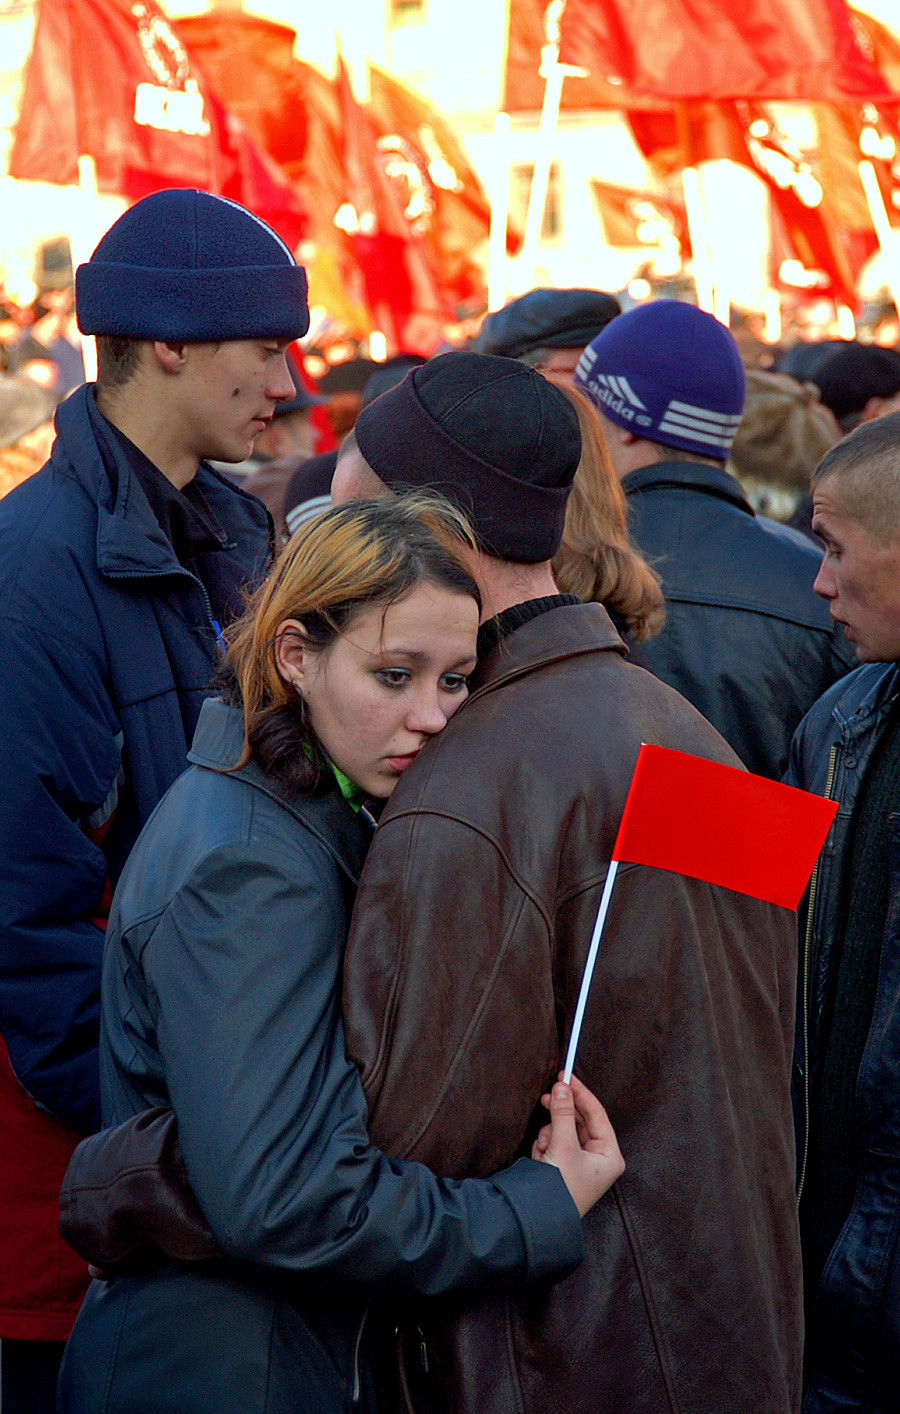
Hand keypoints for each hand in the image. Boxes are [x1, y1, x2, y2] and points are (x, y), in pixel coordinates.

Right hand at [531, 1073, 623, 1217]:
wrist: (538, 1220)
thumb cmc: (561, 1188)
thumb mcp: (563, 1145)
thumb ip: (563, 1113)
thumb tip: (561, 1086)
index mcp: (610, 1155)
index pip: (597, 1114)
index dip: (581, 1092)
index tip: (565, 1075)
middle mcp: (599, 1159)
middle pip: (580, 1121)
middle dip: (561, 1115)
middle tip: (547, 1096)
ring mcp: (581, 1164)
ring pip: (564, 1131)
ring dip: (550, 1134)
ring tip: (544, 1148)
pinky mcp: (564, 1168)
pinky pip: (554, 1143)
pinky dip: (545, 1146)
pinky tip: (540, 1158)